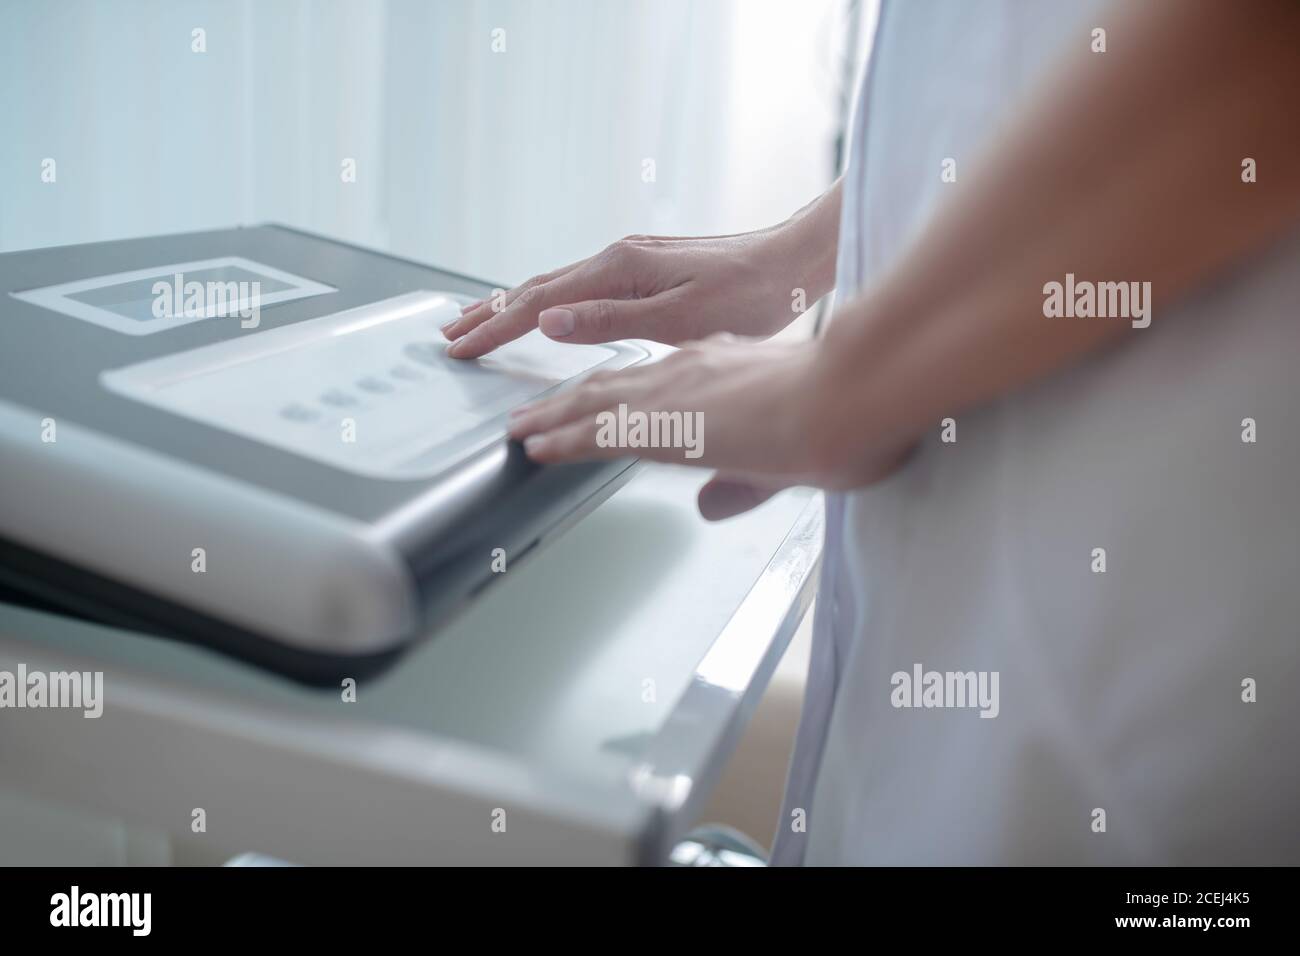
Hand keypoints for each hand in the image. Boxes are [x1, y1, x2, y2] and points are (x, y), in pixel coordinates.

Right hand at [442, 230, 810, 359]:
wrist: (791, 262)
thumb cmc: (748, 293)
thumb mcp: (679, 318)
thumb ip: (609, 321)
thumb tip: (547, 322)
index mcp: (618, 270)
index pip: (538, 303)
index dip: (495, 328)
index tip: (461, 349)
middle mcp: (616, 258)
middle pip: (535, 289)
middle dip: (489, 314)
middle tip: (450, 337)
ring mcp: (628, 261)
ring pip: (554, 285)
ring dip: (511, 305)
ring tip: (479, 321)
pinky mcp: (643, 269)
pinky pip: (577, 286)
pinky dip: (545, 301)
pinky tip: (542, 310)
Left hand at [507, 333, 912, 517]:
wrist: (849, 397)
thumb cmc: (845, 418)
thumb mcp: (791, 460)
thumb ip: (742, 485)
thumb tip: (709, 508)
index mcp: (727, 370)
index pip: (659, 384)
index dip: (622, 396)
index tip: (598, 405)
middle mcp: (693, 371)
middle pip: (614, 388)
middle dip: (572, 403)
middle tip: (536, 415)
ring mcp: (674, 393)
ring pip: (593, 404)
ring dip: (553, 418)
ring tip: (522, 430)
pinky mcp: (662, 422)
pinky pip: (595, 432)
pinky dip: (562, 440)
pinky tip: (538, 448)